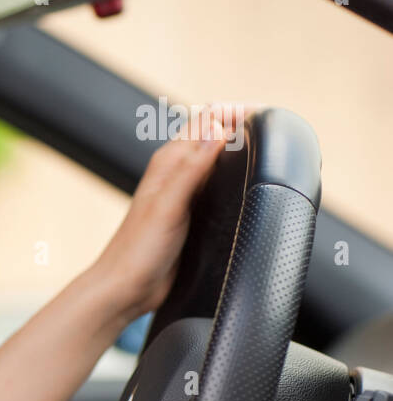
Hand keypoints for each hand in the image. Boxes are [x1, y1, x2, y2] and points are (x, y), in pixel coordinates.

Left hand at [90, 103, 255, 324]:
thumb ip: (192, 167)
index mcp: (168, 162)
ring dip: (239, 153)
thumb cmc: (138, 249)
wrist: (126, 288)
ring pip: (217, 161)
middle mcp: (176, 173)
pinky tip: (249, 186)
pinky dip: (234, 180)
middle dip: (241, 127)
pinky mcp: (192, 216)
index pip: (207, 120)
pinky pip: (217, 188)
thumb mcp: (168, 204)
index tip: (265, 111)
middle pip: (215, 137)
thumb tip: (218, 127)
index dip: (234, 112)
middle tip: (275, 126)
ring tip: (269, 148)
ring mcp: (184, 194)